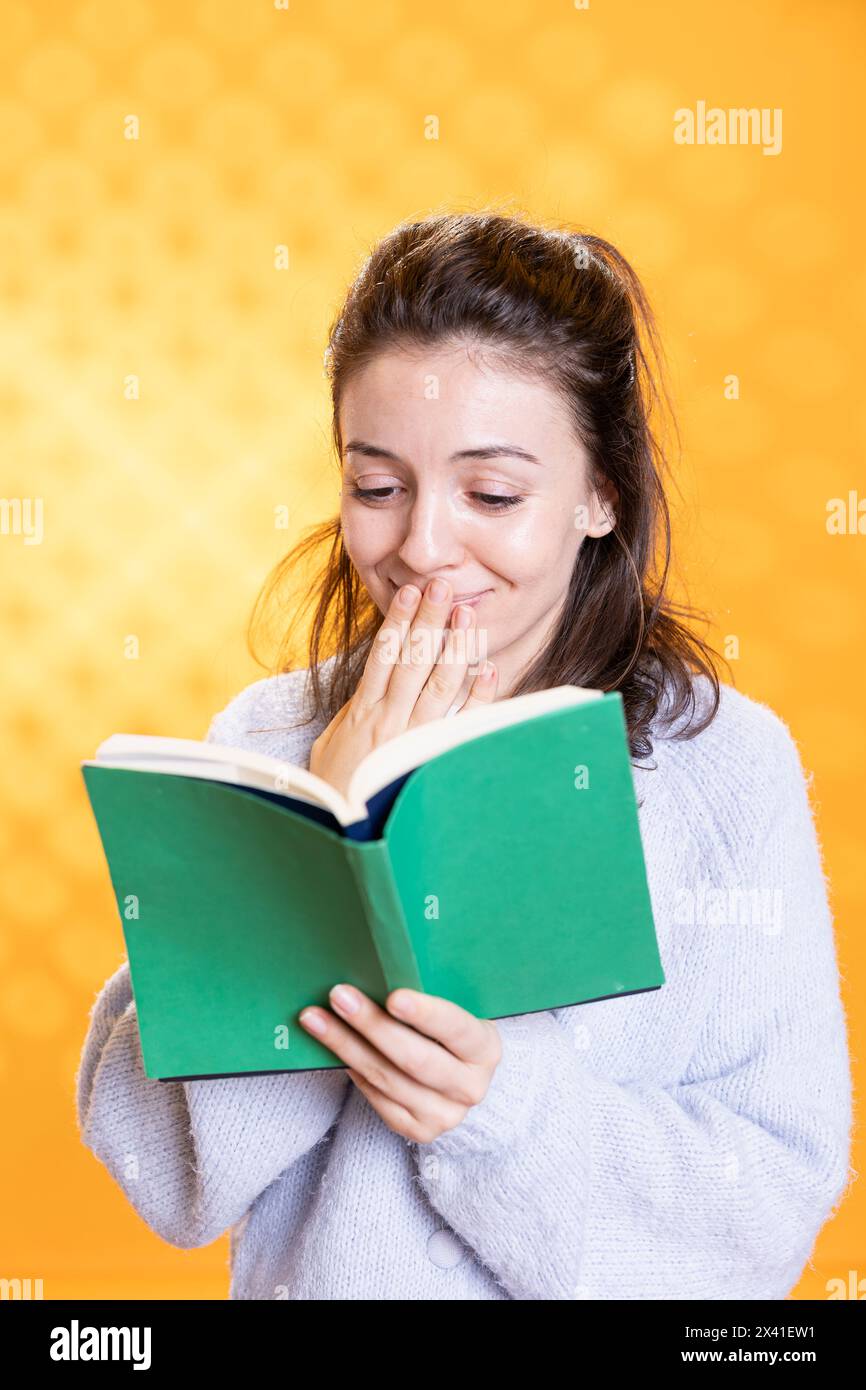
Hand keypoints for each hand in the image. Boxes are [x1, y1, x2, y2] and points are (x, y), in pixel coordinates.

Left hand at [299, 984, 502, 1143]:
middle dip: (372, 1025)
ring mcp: (445, 1114)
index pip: (456, 1029)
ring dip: (346, 1046)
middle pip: (415, 1059)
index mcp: (485, 1048)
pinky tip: (330, 1046)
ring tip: (316, 1018)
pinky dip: (352, 1068)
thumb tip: (379, 967)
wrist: (457, 1076)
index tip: (393, 996)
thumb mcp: (455, 1009)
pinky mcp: (419, 1130)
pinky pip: (377, 1098)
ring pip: (387, 1080)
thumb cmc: (447, 1030)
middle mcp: (470, 1087)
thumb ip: (431, 995)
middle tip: (340, 996)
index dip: (426, 1014)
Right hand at [308, 578, 496, 796]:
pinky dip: (477, 697)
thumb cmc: (334, 789)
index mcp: (361, 712)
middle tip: (442, 587)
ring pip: (438, 685)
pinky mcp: (430, 758)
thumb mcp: (330, 744)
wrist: (342, 831)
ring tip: (466, 615)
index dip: (397, 622)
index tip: (408, 592)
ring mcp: (412, 739)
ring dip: (453, 648)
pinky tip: (488, 671)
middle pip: (412, 661)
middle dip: (428, 621)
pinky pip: (459, 723)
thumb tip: (366, 689)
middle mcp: (389, 720)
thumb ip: (350, 713)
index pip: (382, 655)